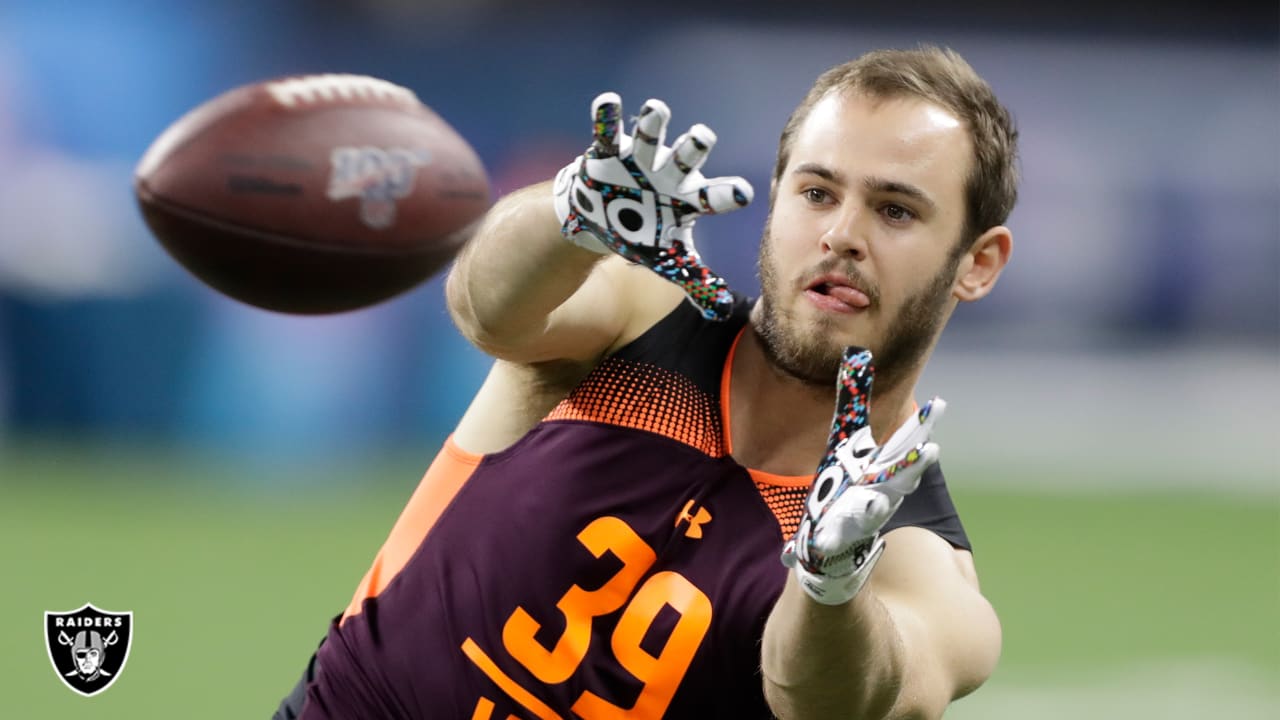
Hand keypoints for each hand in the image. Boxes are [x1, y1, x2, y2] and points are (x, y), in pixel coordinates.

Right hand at [552, 92, 752, 320]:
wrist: (604, 214)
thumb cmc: (645, 232)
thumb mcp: (670, 260)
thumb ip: (698, 282)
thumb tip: (724, 313)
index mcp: (687, 199)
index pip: (714, 198)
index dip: (727, 195)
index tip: (744, 193)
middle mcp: (668, 173)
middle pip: (686, 158)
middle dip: (693, 147)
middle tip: (702, 136)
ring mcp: (639, 159)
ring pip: (650, 137)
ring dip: (652, 125)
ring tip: (656, 110)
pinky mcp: (608, 150)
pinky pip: (607, 131)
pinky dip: (606, 117)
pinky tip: (606, 103)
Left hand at [781, 348, 945, 605]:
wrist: (834, 541)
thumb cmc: (846, 482)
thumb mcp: (846, 438)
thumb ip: (853, 398)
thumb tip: (858, 352)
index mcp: (881, 465)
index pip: (905, 442)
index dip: (922, 424)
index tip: (940, 404)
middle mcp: (879, 489)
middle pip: (900, 473)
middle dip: (915, 461)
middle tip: (932, 447)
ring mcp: (862, 513)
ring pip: (878, 504)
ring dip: (882, 500)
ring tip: (882, 496)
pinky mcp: (840, 535)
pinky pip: (843, 531)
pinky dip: (845, 527)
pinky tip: (848, 520)